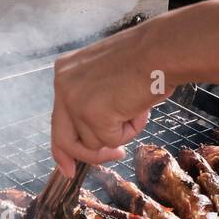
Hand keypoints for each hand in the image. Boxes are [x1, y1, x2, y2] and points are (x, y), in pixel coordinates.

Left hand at [50, 20, 170, 177]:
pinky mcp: (91, 114)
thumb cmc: (146, 60)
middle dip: (86, 156)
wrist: (161, 50)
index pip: (57, 117)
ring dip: (120, 132)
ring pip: (93, 142)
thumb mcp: (108, 79)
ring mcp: (74, 100)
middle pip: (64, 138)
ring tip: (137, 106)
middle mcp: (62, 85)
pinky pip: (111, 140)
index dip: (63, 147)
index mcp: (65, 72)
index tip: (68, 168)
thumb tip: (97, 139)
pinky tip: (138, 107)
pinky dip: (130, 130)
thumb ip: (94, 102)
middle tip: (115, 156)